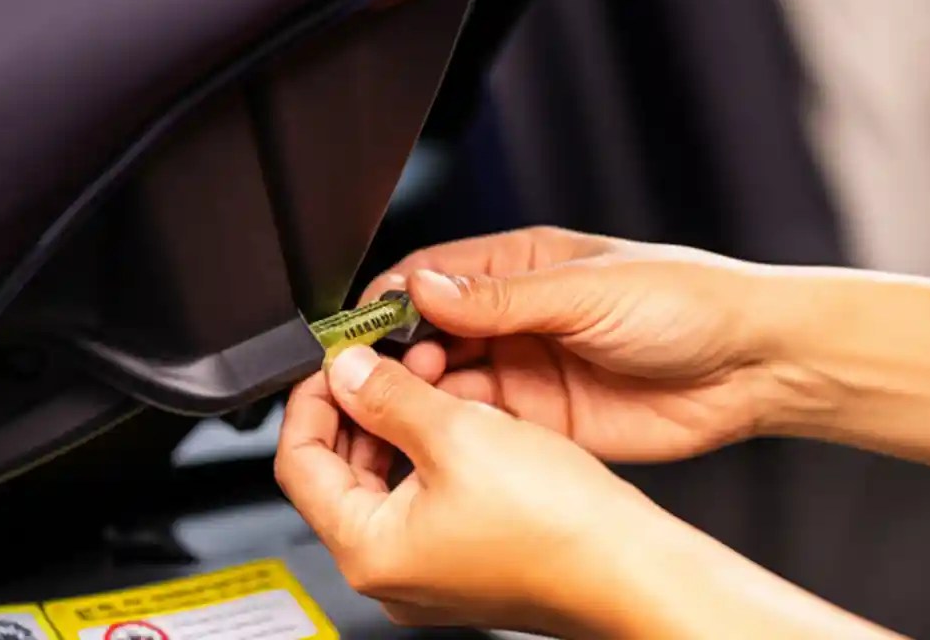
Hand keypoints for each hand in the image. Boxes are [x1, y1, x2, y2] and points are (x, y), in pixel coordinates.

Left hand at [274, 346, 661, 637]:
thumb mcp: (458, 430)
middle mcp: (389, 572)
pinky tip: (458, 415)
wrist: (632, 568)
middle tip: (377, 358)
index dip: (310, 398)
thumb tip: (347, 370)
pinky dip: (429, 450)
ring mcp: (427, 570)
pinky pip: (423, 496)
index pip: (297, 463)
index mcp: (368, 550)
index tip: (331, 359)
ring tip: (422, 376)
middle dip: (356, 406)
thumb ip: (387, 394)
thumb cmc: (558, 524)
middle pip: (337, 472)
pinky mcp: (463, 560)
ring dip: (395, 422)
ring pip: (383, 480)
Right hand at [360, 226, 803, 462]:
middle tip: (379, 378)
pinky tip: (446, 435)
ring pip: (450, 384)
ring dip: (424, 396)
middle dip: (398, 355)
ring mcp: (528, 372)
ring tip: (407, 408)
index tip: (360, 331)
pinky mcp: (544, 424)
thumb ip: (501, 298)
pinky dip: (457, 432)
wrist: (753, 367)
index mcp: (522, 268)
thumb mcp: (586, 291)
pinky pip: (484, 428)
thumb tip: (422, 289)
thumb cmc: (687, 304)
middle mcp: (516, 319)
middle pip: (430, 335)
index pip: (432, 277)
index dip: (391, 301)